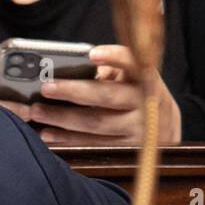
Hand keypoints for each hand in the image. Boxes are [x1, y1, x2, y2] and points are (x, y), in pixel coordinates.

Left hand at [26, 44, 181, 145]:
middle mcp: (145, 103)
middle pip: (106, 96)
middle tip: (45, 87)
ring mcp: (138, 129)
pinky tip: (48, 135)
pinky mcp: (127, 150)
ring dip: (63, 119)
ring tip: (38, 113)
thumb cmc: (137, 95)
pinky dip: (68, 140)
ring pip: (96, 124)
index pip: (133, 63)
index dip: (114, 57)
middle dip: (73, 91)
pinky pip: (93, 145)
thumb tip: (69, 70)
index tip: (92, 54)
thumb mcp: (132, 79)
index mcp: (145, 79)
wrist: (166, 130)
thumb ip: (109, 72)